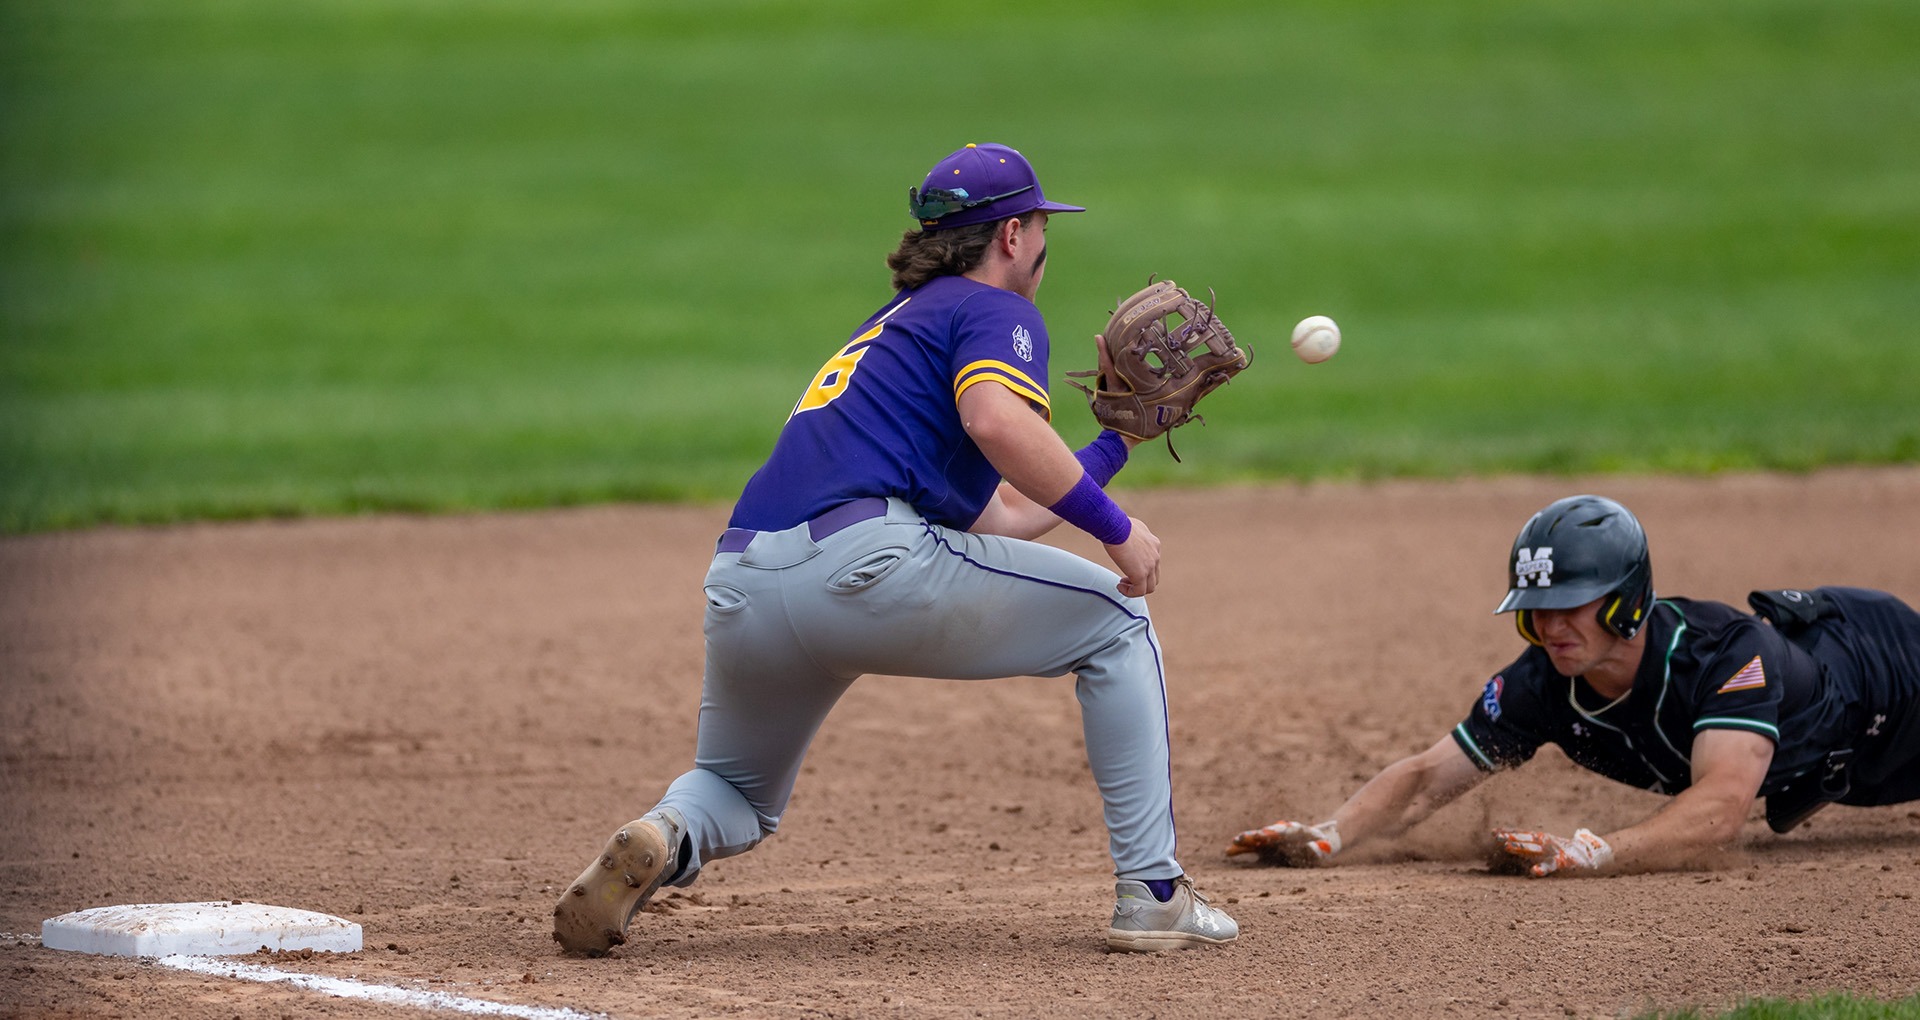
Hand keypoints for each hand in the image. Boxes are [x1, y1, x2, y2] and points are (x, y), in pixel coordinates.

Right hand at [1105, 517, 1160, 596]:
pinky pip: (1139, 591)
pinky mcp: (1141, 574)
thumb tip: (1127, 533)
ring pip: (1150, 587)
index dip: (1141, 568)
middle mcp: (1156, 555)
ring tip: (1123, 585)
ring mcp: (1150, 566)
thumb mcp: (1132, 526)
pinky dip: (1130, 593)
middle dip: (1140, 580)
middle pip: (1154, 577)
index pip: (1154, 563)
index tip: (1128, 567)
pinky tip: (1120, 587)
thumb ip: (1135, 533)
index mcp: (1154, 544)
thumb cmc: (1118, 524)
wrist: (1115, 527)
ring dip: (1136, 588)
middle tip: (1126, 579)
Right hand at [1225, 819, 1341, 865]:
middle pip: (1266, 833)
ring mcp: (1271, 840)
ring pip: (1256, 839)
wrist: (1317, 843)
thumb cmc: (1323, 846)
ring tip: (1233, 843)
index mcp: (1295, 831)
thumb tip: (1312, 848)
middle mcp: (1280, 833)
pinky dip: (1241, 849)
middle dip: (1256, 835)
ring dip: (1246, 841)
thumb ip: (1319, 849)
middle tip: (1244, 837)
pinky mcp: (1266, 847)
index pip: (1283, 831)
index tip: (1265, 833)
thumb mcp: (1325, 848)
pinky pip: (1252, 848)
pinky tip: (1229, 851)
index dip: (1274, 832)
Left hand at [1491, 827, 1612, 876]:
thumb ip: (1533, 848)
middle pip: (1525, 839)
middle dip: (1510, 837)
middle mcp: (1546, 843)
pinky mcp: (1563, 862)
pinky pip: (1551, 866)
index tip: (1493, 831)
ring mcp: (1553, 852)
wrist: (1592, 855)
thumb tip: (1512, 847)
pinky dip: (1542, 868)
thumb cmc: (1566, 853)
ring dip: (1521, 847)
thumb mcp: (1548, 848)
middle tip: (1495, 836)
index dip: (1508, 832)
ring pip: (1535, 849)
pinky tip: (1534, 872)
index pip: (1522, 834)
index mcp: (1542, 839)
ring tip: (1507, 847)